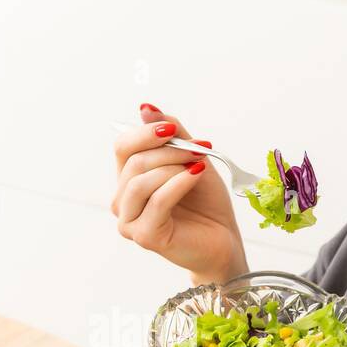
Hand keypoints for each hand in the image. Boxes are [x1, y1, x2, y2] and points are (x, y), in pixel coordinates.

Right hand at [111, 103, 248, 283]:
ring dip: (172, 166)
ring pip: (140, 182)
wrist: (223, 239)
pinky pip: (157, 200)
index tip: (173, 130)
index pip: (123, 147)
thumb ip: (171, 134)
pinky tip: (196, 175)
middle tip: (198, 149)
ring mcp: (130, 222)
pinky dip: (179, 183)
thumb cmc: (206, 203)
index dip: (146, 133)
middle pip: (133, 162)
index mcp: (128, 181)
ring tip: (198, 165)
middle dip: (168, 151)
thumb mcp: (191, 158)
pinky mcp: (145, 237)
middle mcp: (123, 202)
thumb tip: (145, 107)